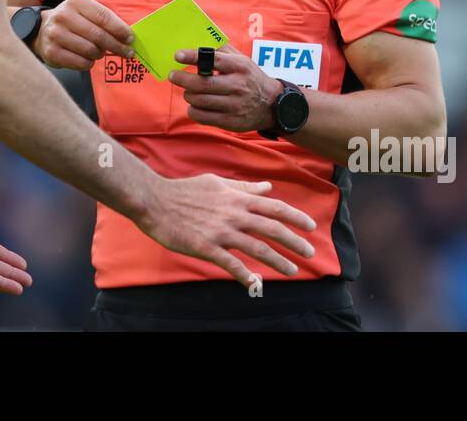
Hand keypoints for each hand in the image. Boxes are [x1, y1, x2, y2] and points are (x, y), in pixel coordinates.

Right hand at [33, 0, 134, 70]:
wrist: (41, 31)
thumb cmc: (71, 22)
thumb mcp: (85, 12)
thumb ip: (104, 20)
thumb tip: (127, 36)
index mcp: (75, 2)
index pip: (103, 17)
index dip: (120, 29)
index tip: (130, 39)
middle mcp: (63, 16)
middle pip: (99, 35)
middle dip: (117, 46)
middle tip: (127, 53)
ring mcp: (55, 35)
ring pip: (91, 50)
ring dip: (100, 54)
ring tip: (99, 52)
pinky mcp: (52, 52)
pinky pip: (81, 63)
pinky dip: (89, 63)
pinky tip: (87, 58)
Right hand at [137, 174, 316, 287]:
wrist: (155, 201)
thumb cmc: (185, 190)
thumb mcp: (216, 182)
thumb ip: (243, 187)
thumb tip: (267, 188)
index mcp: (236, 198)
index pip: (274, 207)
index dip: (296, 217)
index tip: (311, 227)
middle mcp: (233, 214)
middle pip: (272, 228)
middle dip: (295, 242)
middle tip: (310, 253)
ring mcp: (221, 232)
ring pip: (257, 248)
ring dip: (278, 261)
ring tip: (293, 270)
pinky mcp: (206, 247)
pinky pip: (231, 264)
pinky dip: (245, 275)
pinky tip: (256, 284)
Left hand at [169, 45, 280, 133]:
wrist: (270, 104)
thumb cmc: (250, 78)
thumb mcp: (242, 60)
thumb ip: (221, 51)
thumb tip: (197, 43)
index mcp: (240, 67)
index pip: (213, 59)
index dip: (193, 57)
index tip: (178, 55)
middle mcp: (237, 86)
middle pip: (202, 84)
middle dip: (183, 79)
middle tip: (173, 75)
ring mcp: (234, 106)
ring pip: (199, 101)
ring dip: (188, 94)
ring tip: (189, 90)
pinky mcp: (229, 122)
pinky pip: (202, 116)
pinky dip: (193, 110)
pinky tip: (195, 105)